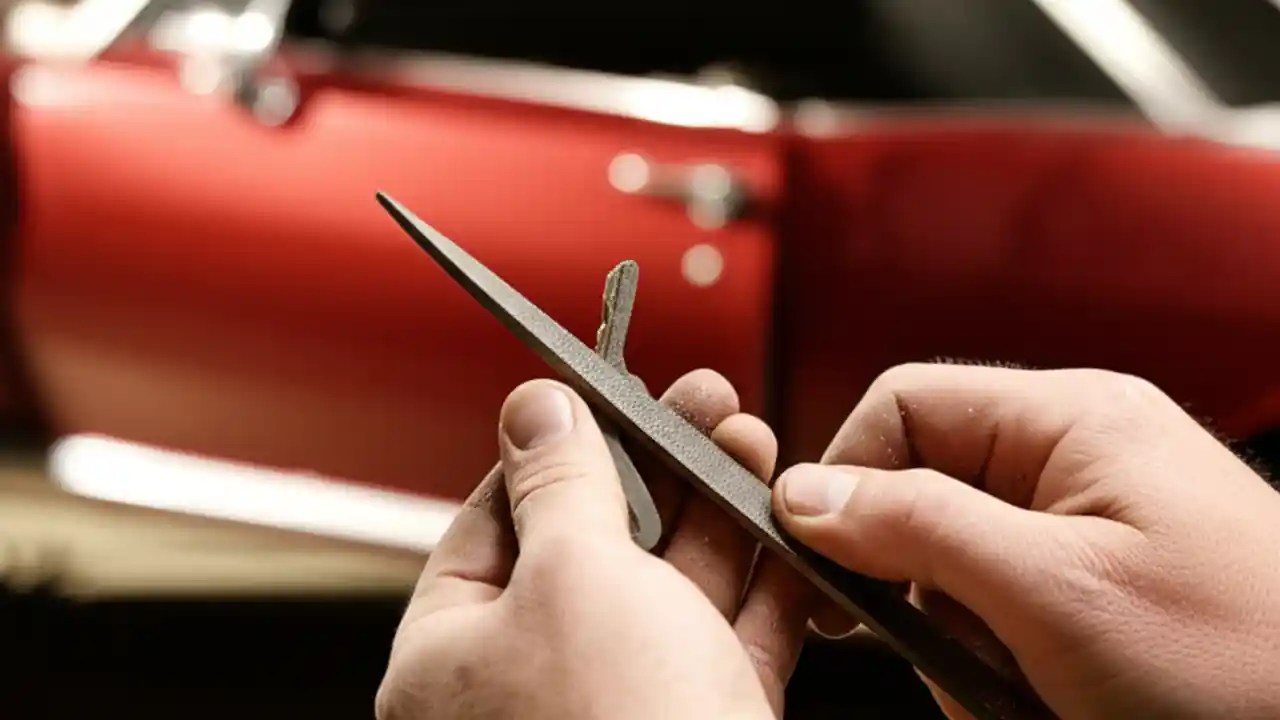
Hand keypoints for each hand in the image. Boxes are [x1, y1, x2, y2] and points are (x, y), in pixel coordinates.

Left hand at [376, 370, 812, 719]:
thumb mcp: (572, 577)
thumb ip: (561, 483)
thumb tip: (534, 406)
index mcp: (455, 658)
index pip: (496, 522)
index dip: (559, 449)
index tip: (610, 395)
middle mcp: (532, 690)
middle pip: (596, 546)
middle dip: (659, 468)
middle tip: (706, 402)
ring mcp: (620, 715)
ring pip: (671, 590)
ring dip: (718, 511)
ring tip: (755, 440)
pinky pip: (730, 644)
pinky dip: (766, 585)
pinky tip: (791, 527)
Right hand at [771, 363, 1279, 719]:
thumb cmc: (1242, 663)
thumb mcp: (1055, 594)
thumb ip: (918, 527)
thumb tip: (802, 493)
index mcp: (1070, 418)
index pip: (903, 406)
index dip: (849, 480)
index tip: (823, 569)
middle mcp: (1077, 456)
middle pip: (923, 491)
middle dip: (919, 586)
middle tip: (954, 656)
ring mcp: (1091, 523)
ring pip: (954, 567)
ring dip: (964, 642)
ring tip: (1025, 693)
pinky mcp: (1100, 584)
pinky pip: (1002, 609)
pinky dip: (1003, 664)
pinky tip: (1048, 701)